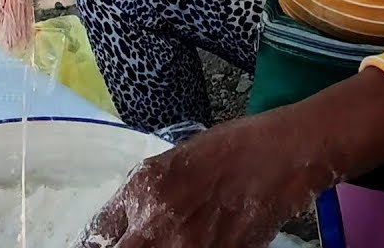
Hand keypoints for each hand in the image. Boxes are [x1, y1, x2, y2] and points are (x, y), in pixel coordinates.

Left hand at [73, 68, 383, 247]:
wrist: (284, 154)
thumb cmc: (233, 146)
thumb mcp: (177, 159)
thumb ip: (145, 192)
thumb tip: (123, 224)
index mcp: (143, 186)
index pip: (99, 232)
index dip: (100, 241)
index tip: (109, 242)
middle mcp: (157, 219)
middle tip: (137, 243)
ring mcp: (187, 243)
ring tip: (174, 239)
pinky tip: (198, 241)